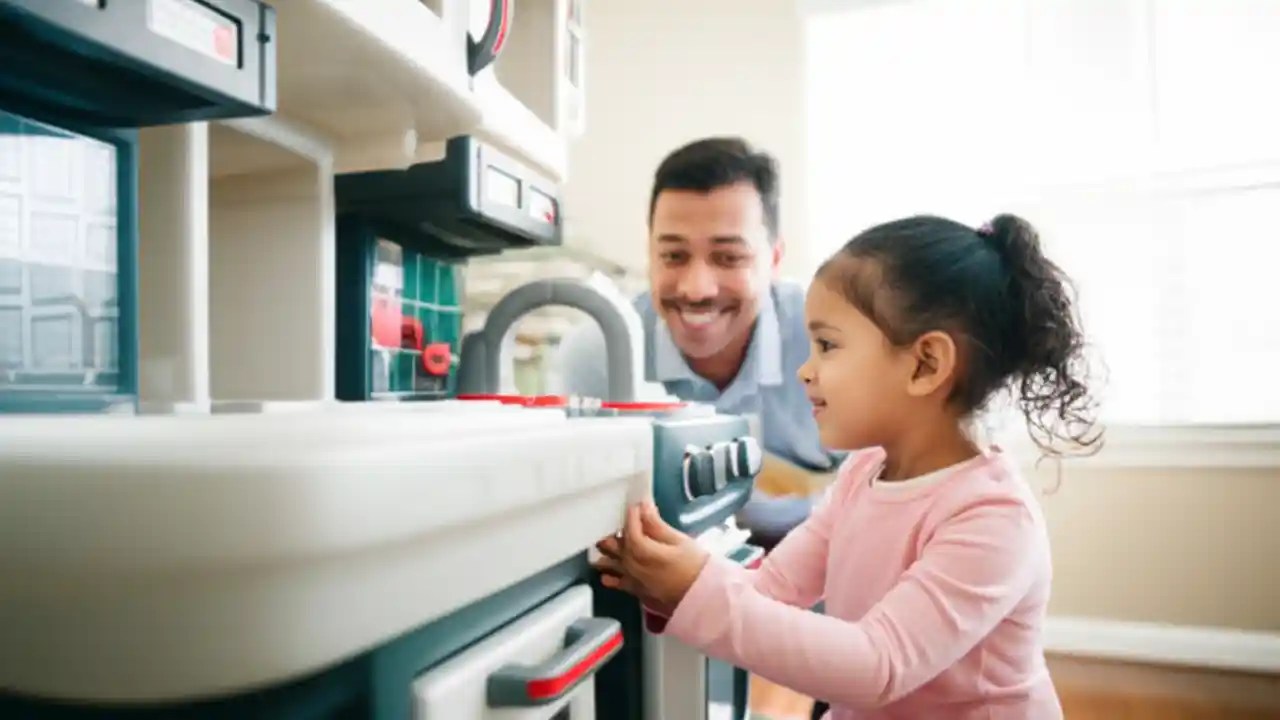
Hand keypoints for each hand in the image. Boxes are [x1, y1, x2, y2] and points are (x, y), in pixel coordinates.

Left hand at [592, 501, 708, 614]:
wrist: (702, 599)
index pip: (629, 527)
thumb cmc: (695, 567)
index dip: (631, 514)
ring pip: (606, 563)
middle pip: (610, 544)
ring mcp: (629, 579)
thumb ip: (656, 526)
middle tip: (623, 523)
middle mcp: (630, 564)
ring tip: (612, 543)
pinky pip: (613, 582)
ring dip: (606, 552)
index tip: (637, 505)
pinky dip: (609, 574)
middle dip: (614, 531)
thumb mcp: (679, 541)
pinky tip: (609, 570)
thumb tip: (643, 507)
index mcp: (641, 550)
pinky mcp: (633, 591)